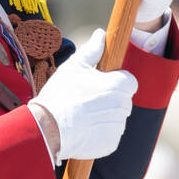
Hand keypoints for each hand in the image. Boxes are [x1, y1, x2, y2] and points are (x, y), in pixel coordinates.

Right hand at [30, 30, 137, 161]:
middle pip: (123, 100)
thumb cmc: (60, 94)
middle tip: (86, 100)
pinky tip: (83, 130)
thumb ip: (92, 49)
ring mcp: (118, 127)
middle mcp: (123, 106)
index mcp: (119, 85)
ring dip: (105, 116)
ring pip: (117, 119)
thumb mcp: (74, 66)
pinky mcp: (111, 144)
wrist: (48, 127)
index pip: (129, 82)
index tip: (99, 84)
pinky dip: (100, 134)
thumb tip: (101, 34)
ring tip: (82, 116)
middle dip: (109, 99)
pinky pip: (110, 136)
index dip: (115, 81)